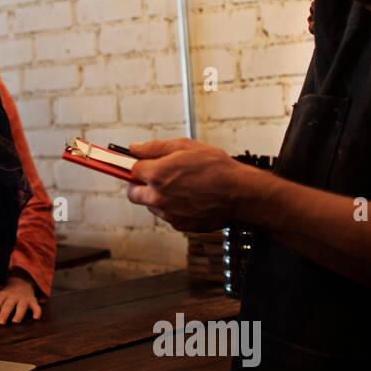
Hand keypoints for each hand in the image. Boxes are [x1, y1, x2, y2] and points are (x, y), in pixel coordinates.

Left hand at [0, 275, 42, 323]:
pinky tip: (35, 318)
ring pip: (21, 306)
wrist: (21, 282)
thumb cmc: (5, 294)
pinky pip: (36, 307)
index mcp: (2, 294)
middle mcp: (13, 296)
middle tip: (0, 322)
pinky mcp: (33, 302)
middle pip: (8, 305)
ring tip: (15, 321)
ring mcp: (23, 299)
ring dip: (18, 313)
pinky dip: (37, 312)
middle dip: (4, 313)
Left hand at [124, 138, 256, 231]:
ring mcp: (168, 213)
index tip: (135, 163)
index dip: (135, 164)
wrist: (240, 194)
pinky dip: (172, 207)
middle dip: (139, 184)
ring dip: (157, 196)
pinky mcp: (179, 224)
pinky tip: (189, 197)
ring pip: (150, 204)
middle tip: (154, 176)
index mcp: (156, 175)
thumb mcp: (185, 146)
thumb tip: (135, 148)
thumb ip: (155, 147)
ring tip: (180, 185)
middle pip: (132, 192)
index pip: (130, 169)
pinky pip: (167, 215)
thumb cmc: (216, 168)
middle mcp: (158, 197)